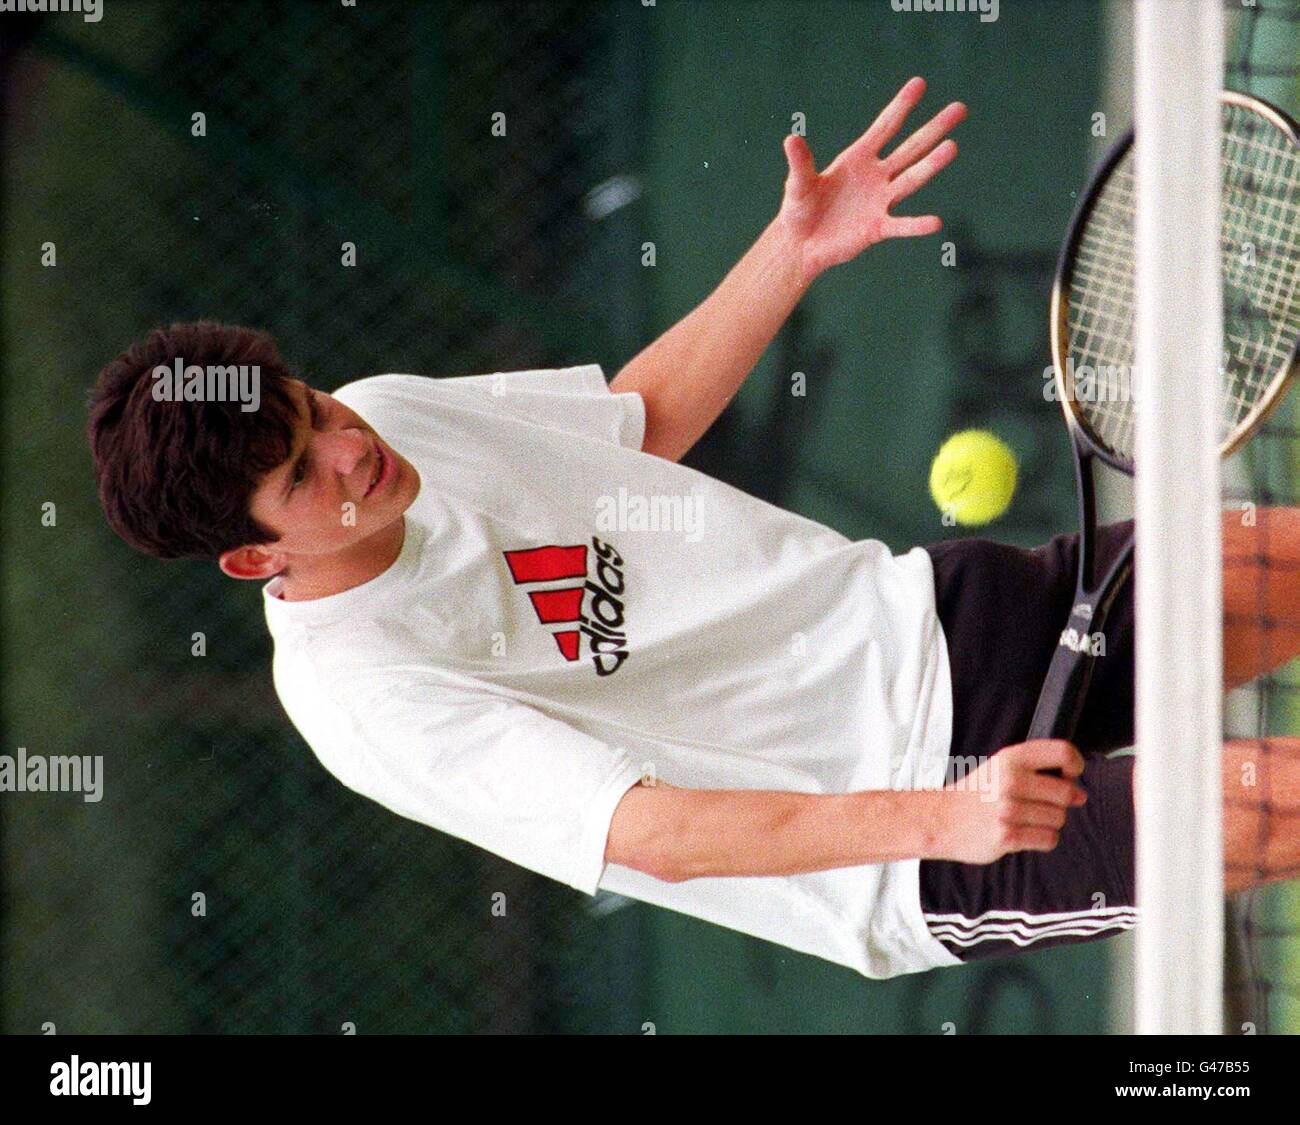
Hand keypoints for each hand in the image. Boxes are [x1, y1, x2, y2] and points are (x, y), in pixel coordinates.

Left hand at [777, 76, 965, 280]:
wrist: (801, 244)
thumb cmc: (800, 209)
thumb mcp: (798, 184)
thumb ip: (800, 164)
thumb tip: (791, 139)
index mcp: (858, 158)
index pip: (885, 127)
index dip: (901, 105)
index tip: (920, 83)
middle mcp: (876, 176)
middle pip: (910, 148)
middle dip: (934, 129)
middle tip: (959, 108)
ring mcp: (880, 201)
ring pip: (911, 180)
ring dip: (931, 165)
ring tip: (952, 146)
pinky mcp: (877, 228)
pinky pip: (901, 225)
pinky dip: (916, 225)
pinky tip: (935, 223)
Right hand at [931, 740, 1087, 864]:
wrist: (942, 819)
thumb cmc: (976, 794)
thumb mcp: (1000, 766)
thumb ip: (1036, 768)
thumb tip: (1079, 790)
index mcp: (1011, 758)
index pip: (1062, 753)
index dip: (1076, 765)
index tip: (1070, 775)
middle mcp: (1011, 781)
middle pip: (1067, 792)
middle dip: (1062, 802)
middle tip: (1042, 803)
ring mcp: (1009, 810)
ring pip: (1059, 818)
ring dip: (1049, 822)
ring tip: (1026, 819)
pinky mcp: (1008, 836)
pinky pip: (1049, 839)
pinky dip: (1042, 839)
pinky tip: (1024, 832)